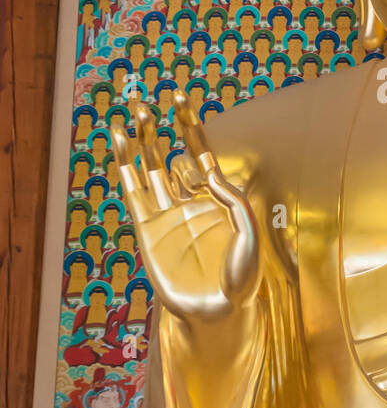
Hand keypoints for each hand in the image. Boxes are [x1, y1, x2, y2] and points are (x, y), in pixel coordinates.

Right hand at [110, 94, 259, 322]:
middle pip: (169, 154)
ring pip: (148, 168)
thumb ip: (233, 198)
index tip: (180, 97)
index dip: (189, 125)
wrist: (217, 311)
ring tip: (132, 113)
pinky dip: (124, 166)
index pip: (201, 153)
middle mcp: (189, 201)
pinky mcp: (147, 229)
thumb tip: (206, 171)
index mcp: (216, 198)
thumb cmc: (241, 276)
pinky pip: (133, 191)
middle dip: (159, 128)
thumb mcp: (249, 231)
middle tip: (146, 101)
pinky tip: (117, 143)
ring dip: (140, 140)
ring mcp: (166, 213)